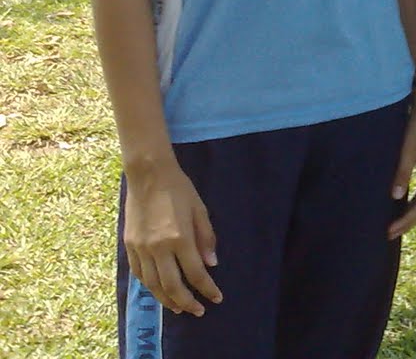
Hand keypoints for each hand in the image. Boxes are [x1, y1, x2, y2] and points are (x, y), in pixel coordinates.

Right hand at [122, 159, 222, 315]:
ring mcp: (141, 248)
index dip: (207, 288)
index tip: (216, 298)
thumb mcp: (200, 210)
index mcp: (179, 238)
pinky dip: (149, 285)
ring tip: (178, 307)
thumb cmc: (179, 189)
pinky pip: (139, 273)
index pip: (195, 273)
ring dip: (166, 299)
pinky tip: (158, 290)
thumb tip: (211, 265)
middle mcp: (158, 247)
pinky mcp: (129, 245)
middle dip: (187, 302)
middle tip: (198, 311)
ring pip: (153, 284)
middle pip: (172, 285)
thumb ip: (206, 238)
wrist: (148, 174)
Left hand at [388, 86, 415, 238]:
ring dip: (409, 213)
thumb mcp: (408, 149)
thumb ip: (402, 172)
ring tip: (394, 223)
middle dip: (407, 222)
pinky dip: (410, 201)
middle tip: (389, 234)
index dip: (406, 221)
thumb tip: (396, 198)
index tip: (389, 231)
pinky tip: (400, 202)